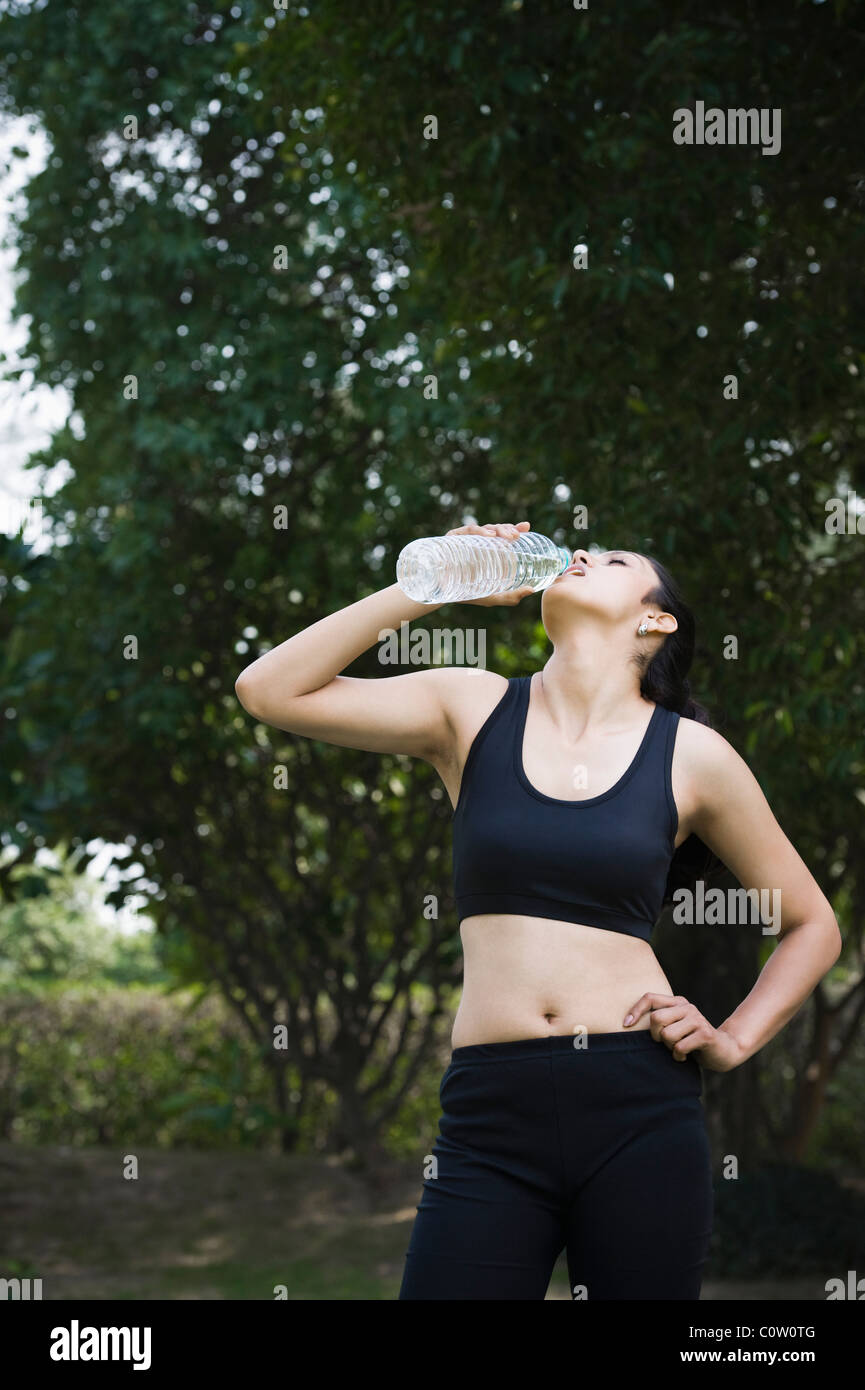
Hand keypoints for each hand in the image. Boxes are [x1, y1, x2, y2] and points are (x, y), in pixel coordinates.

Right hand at [445, 520, 536, 606]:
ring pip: (484, 528)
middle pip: (495, 530)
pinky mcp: (452, 539)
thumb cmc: (466, 594)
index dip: (515, 528)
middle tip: (516, 537)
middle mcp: (478, 542)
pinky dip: (479, 531)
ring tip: (506, 537)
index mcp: (488, 551)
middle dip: (508, 529)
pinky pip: (467, 531)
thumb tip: (532, 590)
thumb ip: (511, 596)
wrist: (441, 596)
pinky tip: (489, 536)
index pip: (503, 535)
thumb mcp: (491, 597)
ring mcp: (465, 540)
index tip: (526, 527)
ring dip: (497, 529)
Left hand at [623, 992, 743, 1071]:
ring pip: (667, 1035)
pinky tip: (685, 1056)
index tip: (626, 1024)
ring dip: (670, 1048)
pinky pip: (679, 1047)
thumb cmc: (691, 1041)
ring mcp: (697, 1019)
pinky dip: (679, 1056)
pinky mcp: (705, 1034)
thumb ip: (660, 1021)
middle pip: (656, 1018)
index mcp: (677, 1002)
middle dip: (656, 1036)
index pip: (650, 998)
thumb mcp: (674, 1027)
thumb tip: (627, 1023)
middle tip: (665, 1043)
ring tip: (678, 1049)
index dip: (635, 1010)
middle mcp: (687, 1007)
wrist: (723, 1050)